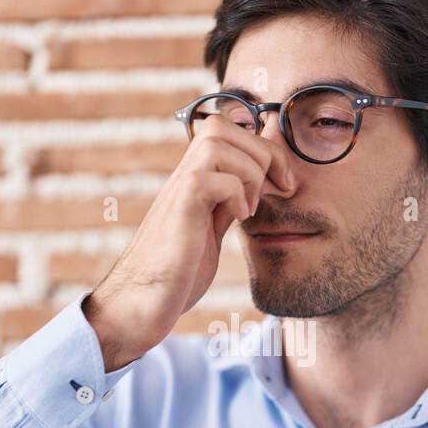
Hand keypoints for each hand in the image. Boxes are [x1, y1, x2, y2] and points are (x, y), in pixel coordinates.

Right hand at [82, 114, 295, 370]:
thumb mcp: (212, 228)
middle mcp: (185, 176)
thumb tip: (254, 184)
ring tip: (251, 206)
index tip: (285, 182)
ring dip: (249, 170)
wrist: (142, 302)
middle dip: (263, 152)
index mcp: (195, 179)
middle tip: (281, 187)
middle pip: (222, 125)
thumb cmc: (177, 271)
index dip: (263, 146)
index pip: (228, 130)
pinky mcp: (180, 207)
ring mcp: (179, 189)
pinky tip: (240, 218)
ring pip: (217, 141)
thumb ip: (227, 202)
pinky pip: (212, 175)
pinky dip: (236, 192)